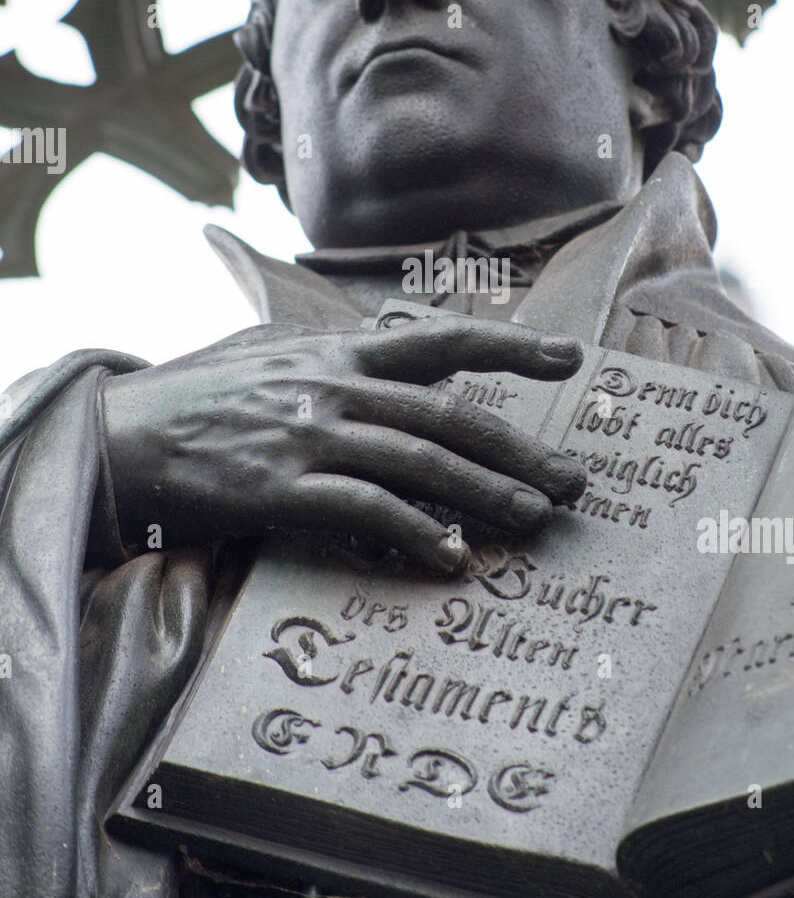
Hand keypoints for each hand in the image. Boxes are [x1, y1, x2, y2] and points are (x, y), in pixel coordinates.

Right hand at [101, 314, 585, 571]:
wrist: (117, 433)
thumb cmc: (197, 394)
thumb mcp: (270, 350)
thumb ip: (335, 351)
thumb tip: (394, 351)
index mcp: (337, 349)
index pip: (443, 340)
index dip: (512, 346)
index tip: (571, 357)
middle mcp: (334, 386)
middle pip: (449, 415)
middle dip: (519, 448)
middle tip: (572, 481)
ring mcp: (308, 436)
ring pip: (420, 464)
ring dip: (486, 494)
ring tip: (534, 519)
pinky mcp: (279, 488)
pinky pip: (364, 512)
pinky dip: (415, 533)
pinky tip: (451, 557)